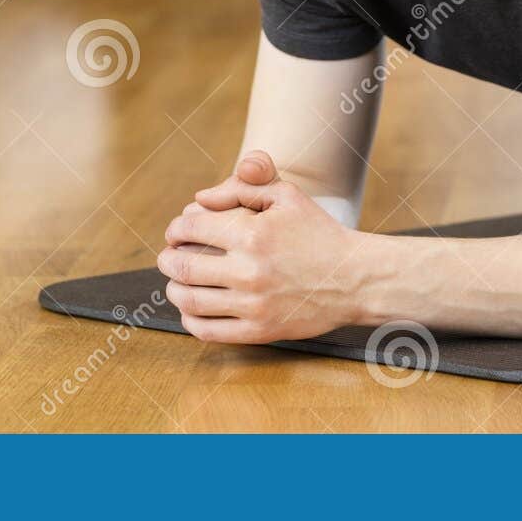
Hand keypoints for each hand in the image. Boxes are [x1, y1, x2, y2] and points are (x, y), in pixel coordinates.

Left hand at [156, 165, 359, 344]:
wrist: (354, 278)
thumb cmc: (319, 232)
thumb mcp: (286, 196)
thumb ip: (241, 188)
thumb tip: (200, 198)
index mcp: (252, 234)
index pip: (190, 229)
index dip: (175, 229)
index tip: (176, 232)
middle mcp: (249, 271)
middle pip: (182, 266)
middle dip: (167, 259)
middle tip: (168, 257)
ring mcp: (253, 304)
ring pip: (190, 301)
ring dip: (173, 290)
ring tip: (176, 283)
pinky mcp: (260, 331)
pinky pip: (209, 331)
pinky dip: (190, 322)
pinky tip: (191, 312)